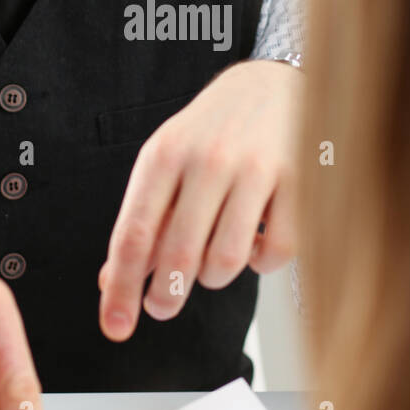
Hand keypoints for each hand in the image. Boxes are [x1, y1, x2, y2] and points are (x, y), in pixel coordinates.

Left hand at [98, 59, 300, 339]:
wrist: (274, 81)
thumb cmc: (214, 129)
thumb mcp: (166, 160)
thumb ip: (144, 218)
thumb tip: (112, 280)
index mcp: (164, 155)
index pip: (134, 234)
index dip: (121, 288)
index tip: (116, 327)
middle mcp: (207, 160)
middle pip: (178, 256)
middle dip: (165, 297)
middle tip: (162, 307)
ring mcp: (255, 170)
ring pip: (226, 262)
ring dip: (215, 277)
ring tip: (214, 259)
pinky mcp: (298, 181)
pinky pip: (275, 252)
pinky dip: (261, 261)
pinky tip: (254, 241)